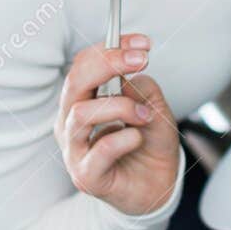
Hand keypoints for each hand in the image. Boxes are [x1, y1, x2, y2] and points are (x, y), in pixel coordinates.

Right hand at [56, 34, 180, 215]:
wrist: (158, 186)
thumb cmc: (150, 144)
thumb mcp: (154, 107)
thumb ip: (141, 88)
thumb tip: (129, 72)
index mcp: (83, 101)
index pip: (83, 65)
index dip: (110, 48)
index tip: (141, 42)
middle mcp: (72, 123)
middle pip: (74, 82)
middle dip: (108, 63)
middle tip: (140, 60)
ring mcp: (75, 150)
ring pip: (82, 114)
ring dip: (121, 106)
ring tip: (145, 115)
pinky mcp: (86, 176)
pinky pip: (100, 149)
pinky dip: (125, 138)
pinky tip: (138, 138)